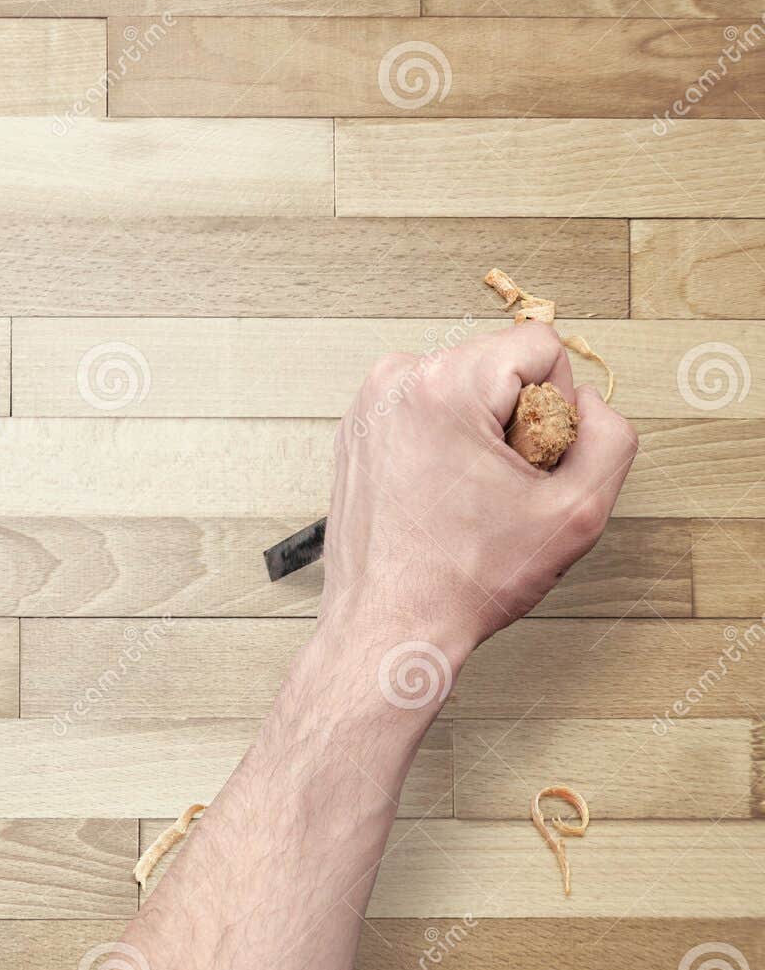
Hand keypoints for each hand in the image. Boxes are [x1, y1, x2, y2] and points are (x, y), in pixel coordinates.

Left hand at [319, 323, 638, 664]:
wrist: (390, 624)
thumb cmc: (463, 579)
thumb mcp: (577, 510)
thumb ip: (610, 437)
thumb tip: (588, 402)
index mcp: (442, 384)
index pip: (539, 344)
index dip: (557, 406)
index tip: (530, 462)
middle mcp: (395, 382)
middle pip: (498, 365)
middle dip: (517, 420)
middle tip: (498, 488)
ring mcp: (369, 406)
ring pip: (464, 389)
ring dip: (481, 434)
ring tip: (468, 496)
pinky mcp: (358, 432)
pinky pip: (427, 413)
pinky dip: (444, 445)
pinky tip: (441, 497)